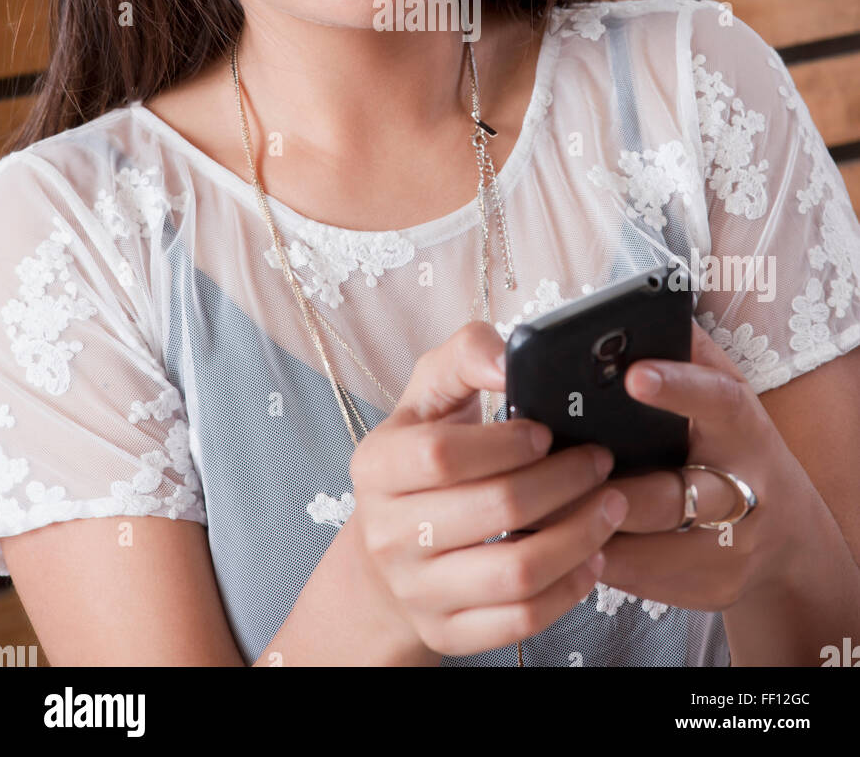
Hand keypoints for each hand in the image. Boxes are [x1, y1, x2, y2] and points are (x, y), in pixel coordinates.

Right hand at [348, 321, 629, 656]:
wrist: (387, 548)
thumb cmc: (420, 456)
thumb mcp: (429, 395)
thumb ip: (465, 355)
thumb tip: (508, 358)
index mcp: (377, 466)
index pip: (441, 455)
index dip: (504, 442)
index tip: (547, 430)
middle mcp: (388, 534)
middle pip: (492, 511)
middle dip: (562, 482)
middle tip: (601, 461)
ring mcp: (418, 591)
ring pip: (516, 573)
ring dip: (579, 536)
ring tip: (611, 505)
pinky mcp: (449, 633)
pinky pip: (523, 621)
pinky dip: (570, 590)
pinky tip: (593, 557)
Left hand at [582, 319, 812, 611]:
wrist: (782, 535)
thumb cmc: (734, 445)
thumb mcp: (724, 389)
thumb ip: (688, 349)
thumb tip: (643, 305)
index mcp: (742, 427)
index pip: (716, 400)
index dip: (678, 387)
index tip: (633, 373)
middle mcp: (744, 489)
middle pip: (673, 494)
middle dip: (614, 487)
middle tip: (558, 467)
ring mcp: (728, 546)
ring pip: (647, 544)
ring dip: (588, 524)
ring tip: (535, 501)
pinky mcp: (708, 587)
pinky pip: (636, 576)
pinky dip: (592, 555)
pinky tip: (555, 534)